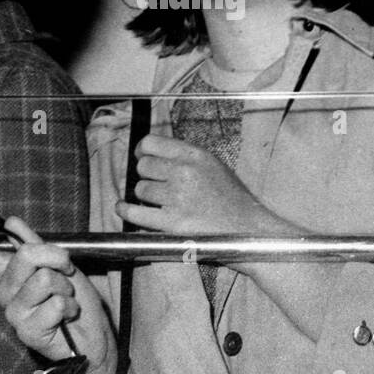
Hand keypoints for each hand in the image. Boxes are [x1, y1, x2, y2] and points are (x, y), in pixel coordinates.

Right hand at [0, 211, 113, 371]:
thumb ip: (35, 244)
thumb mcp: (58, 264)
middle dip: (57, 258)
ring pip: (44, 279)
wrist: (91, 334)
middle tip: (67, 272)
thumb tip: (11, 222)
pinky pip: (56, 303)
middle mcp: (5, 292)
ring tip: (66, 299)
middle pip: (25, 256)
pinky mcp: (27, 331)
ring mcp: (13, 313)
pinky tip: (67, 316)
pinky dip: (70, 306)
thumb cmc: (74, 298)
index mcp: (9, 274)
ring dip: (66, 287)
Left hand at [116, 133, 271, 237]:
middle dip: (145, 175)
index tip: (140, 157)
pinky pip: (136, 212)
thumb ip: (185, 157)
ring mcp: (177, 198)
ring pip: (140, 190)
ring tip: (158, 201)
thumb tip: (152, 153)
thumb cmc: (232, 200)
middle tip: (154, 184)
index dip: (141, 150)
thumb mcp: (213, 166)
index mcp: (195, 155)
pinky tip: (123, 207)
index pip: (150, 143)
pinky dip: (125, 210)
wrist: (249, 231)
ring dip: (144, 196)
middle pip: (143, 166)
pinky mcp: (172, 223)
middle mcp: (184, 172)